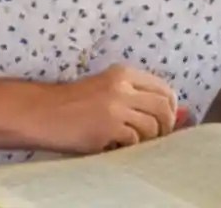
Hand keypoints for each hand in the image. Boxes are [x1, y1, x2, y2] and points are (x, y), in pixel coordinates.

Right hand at [35, 64, 179, 153]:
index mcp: (123, 73)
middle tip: (156, 136)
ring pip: (151, 127)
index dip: (171, 108)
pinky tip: (114, 143)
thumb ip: (137, 96)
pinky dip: (128, 146)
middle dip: (166, 126)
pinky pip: (134, 141)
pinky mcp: (107, 128)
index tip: (166, 120)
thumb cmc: (74, 103)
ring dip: (146, 139)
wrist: (43, 112)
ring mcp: (115, 108)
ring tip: (130, 140)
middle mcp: (122, 87)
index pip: (164, 89)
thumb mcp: (107, 88)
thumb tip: (177, 113)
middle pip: (163, 108)